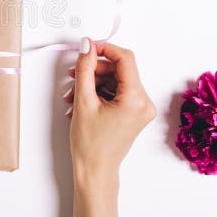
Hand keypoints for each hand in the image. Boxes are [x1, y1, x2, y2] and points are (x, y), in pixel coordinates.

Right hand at [65, 38, 154, 216]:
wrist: (95, 172)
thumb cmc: (90, 144)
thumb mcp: (83, 100)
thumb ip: (85, 68)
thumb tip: (87, 44)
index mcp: (137, 99)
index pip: (125, 59)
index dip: (105, 48)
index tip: (87, 47)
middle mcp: (144, 102)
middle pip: (119, 70)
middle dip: (94, 70)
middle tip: (73, 75)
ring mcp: (140, 109)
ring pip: (115, 80)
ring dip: (93, 82)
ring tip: (72, 95)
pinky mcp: (134, 113)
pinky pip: (116, 92)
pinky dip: (98, 92)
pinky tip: (81, 101)